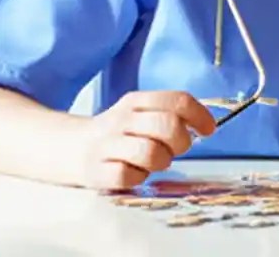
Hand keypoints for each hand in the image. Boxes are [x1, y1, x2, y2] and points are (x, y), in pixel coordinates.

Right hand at [77, 91, 215, 189]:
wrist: (71, 148)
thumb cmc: (121, 134)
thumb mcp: (142, 114)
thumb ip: (171, 115)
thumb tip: (207, 126)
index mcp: (137, 101)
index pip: (178, 100)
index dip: (200, 116)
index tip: (208, 130)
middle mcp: (122, 119)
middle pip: (168, 125)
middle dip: (181, 141)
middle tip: (176, 149)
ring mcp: (107, 145)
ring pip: (151, 152)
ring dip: (161, 162)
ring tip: (154, 162)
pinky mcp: (96, 171)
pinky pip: (128, 177)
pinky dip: (137, 178)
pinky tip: (133, 173)